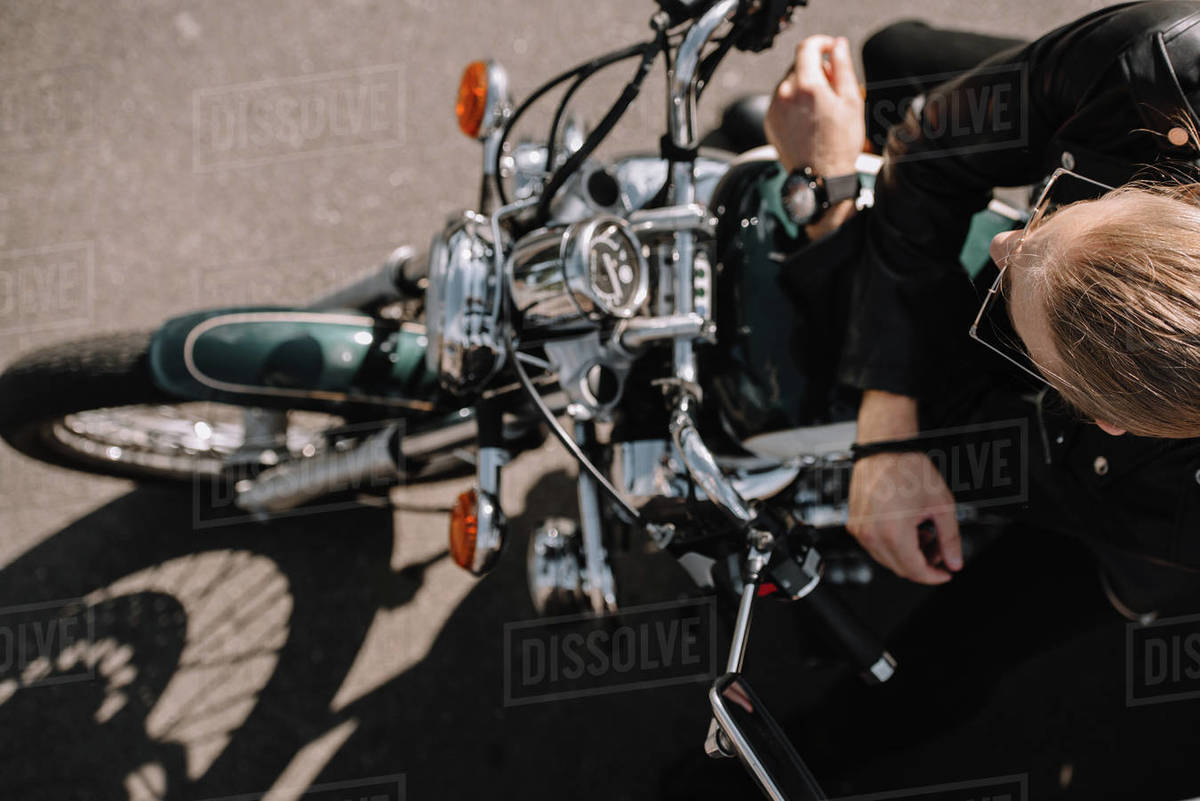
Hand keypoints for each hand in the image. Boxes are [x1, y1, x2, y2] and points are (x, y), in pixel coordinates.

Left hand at [764, 35, 864, 180]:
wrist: (820, 177)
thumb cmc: (840, 143)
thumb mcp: (851, 100)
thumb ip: (843, 66)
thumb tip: (837, 45)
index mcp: (806, 86)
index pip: (807, 47)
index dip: (822, 43)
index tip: (831, 49)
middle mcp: (784, 94)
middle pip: (798, 65)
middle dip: (815, 69)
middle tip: (833, 89)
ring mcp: (774, 108)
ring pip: (788, 83)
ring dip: (804, 86)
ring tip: (821, 108)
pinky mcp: (769, 121)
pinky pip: (781, 100)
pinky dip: (794, 102)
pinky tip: (808, 119)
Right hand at [845, 390, 961, 584]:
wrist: (885, 449)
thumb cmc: (908, 468)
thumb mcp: (941, 505)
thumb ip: (950, 539)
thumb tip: (954, 561)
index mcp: (892, 532)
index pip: (915, 571)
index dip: (934, 576)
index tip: (945, 574)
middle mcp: (871, 534)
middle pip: (900, 569)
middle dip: (922, 565)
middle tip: (937, 550)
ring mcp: (860, 530)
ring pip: (886, 560)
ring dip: (907, 555)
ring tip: (922, 534)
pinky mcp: (855, 524)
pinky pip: (874, 546)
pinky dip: (891, 545)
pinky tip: (906, 529)